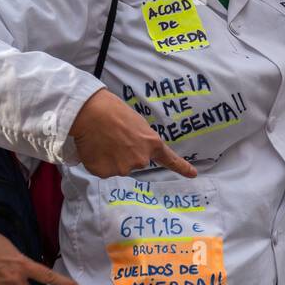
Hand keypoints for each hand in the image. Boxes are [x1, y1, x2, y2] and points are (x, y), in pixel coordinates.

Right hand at [70, 88, 196, 178]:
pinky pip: (102, 170)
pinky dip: (97, 162)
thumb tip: (132, 147)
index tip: (193, 174)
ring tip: (102, 139)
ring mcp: (124, 168)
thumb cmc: (112, 110)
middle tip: (113, 137)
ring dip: (110, 158)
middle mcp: (141, 160)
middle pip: (135, 162)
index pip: (169, 159)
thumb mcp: (136, 122)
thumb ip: (141, 139)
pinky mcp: (106, 173)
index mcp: (152, 144)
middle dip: (125, 153)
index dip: (182, 167)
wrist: (90, 112)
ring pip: (117, 167)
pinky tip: (94, 147)